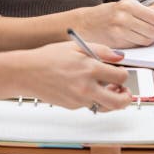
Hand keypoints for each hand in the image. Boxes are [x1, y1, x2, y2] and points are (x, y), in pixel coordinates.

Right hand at [17, 42, 132, 111]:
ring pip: (105, 106)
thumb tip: (119, 56)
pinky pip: (89, 105)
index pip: (120, 77)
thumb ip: (101, 50)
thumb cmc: (47, 58)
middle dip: (126, 97)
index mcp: (89, 69)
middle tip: (124, 91)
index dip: (123, 74)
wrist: (26, 73)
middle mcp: (87, 87)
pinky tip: (84, 88)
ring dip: (111, 100)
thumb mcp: (75, 46)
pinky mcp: (72, 106)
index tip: (119, 72)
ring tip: (108, 91)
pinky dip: (92, 99)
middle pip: (119, 102)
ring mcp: (80, 100)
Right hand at [74, 0, 153, 47]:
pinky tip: (136, 40)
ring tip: (145, 35)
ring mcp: (120, 29)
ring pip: (148, 39)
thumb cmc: (104, 15)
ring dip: (150, 39)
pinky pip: (138, 45)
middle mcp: (124, 15)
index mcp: (128, 4)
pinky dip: (141, 44)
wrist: (82, 24)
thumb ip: (145, 11)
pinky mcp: (117, 41)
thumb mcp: (124, 7)